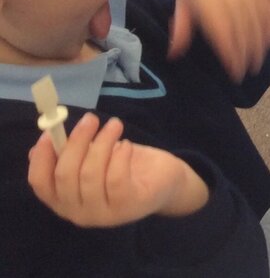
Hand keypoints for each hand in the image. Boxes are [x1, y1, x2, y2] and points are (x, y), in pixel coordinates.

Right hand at [27, 113, 208, 226]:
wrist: (166, 182)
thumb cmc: (124, 168)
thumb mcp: (93, 159)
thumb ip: (68, 156)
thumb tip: (39, 146)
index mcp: (63, 202)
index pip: (40, 183)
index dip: (41, 157)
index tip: (50, 132)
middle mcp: (78, 214)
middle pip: (65, 175)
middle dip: (76, 142)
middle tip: (90, 118)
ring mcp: (103, 215)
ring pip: (90, 174)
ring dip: (102, 143)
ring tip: (115, 124)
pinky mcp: (128, 207)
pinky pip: (116, 178)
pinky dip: (120, 156)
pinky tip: (127, 145)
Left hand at [170, 0, 269, 82]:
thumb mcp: (183, 3)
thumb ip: (181, 29)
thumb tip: (172, 55)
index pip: (222, 33)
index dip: (231, 54)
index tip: (235, 71)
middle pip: (242, 29)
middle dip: (247, 53)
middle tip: (249, 70)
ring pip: (257, 20)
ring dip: (261, 42)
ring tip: (260, 59)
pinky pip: (269, 5)